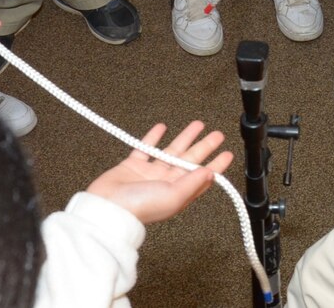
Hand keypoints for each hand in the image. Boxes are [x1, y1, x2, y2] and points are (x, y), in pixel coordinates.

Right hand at [86, 121, 234, 225]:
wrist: (106, 208)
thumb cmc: (138, 208)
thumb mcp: (172, 197)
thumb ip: (192, 183)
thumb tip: (210, 173)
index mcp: (177, 193)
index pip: (202, 176)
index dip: (216, 165)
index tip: (227, 154)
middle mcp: (165, 183)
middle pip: (190, 160)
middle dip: (204, 147)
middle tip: (217, 135)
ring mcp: (149, 174)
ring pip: (171, 151)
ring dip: (185, 138)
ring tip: (197, 125)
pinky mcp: (132, 166)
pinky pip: (146, 147)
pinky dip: (154, 137)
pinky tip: (162, 127)